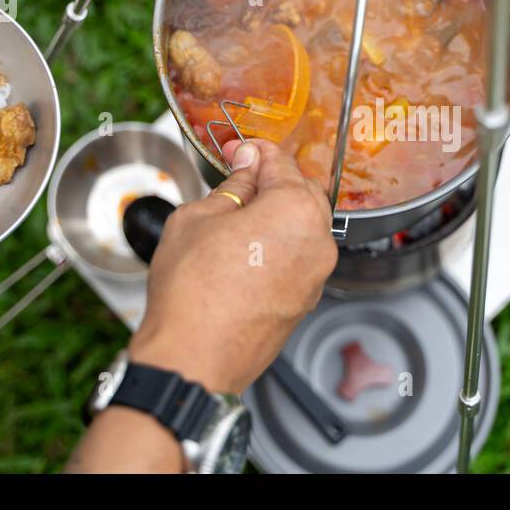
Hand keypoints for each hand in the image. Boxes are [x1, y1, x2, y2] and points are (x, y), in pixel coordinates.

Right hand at [128, 137, 337, 393]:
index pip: (281, 162)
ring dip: (276, 214)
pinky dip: (279, 245)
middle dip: (271, 180)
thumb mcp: (198, 219)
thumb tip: (245, 171)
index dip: (254, 151)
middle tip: (237, 177)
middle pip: (302, 193)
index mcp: (296, 211)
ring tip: (236, 215)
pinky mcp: (305, 301)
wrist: (193, 359)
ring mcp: (316, 276)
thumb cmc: (192, 294)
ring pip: (303, 228)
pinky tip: (245, 249)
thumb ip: (231, 188)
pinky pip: (298, 258)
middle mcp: (318, 242)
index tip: (237, 150)